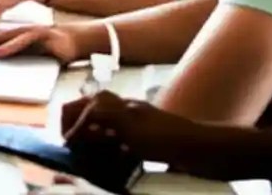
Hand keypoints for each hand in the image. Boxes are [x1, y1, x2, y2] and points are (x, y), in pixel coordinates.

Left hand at [0, 23, 81, 62]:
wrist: (78, 40)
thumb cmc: (55, 48)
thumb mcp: (35, 52)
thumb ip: (20, 55)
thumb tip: (1, 64)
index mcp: (20, 34)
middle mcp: (23, 30)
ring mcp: (31, 31)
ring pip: (7, 36)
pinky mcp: (41, 35)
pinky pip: (21, 41)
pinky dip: (8, 47)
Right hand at [62, 90, 202, 163]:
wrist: (205, 151)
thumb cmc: (167, 136)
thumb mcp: (128, 123)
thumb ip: (99, 115)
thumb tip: (76, 121)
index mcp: (117, 104)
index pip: (81, 106)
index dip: (69, 123)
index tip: (66, 145)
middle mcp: (125, 113)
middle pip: (91, 117)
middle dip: (78, 131)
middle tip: (73, 151)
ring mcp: (137, 128)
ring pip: (105, 132)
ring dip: (93, 144)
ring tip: (88, 160)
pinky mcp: (148, 144)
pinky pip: (120, 147)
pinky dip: (111, 155)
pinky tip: (112, 166)